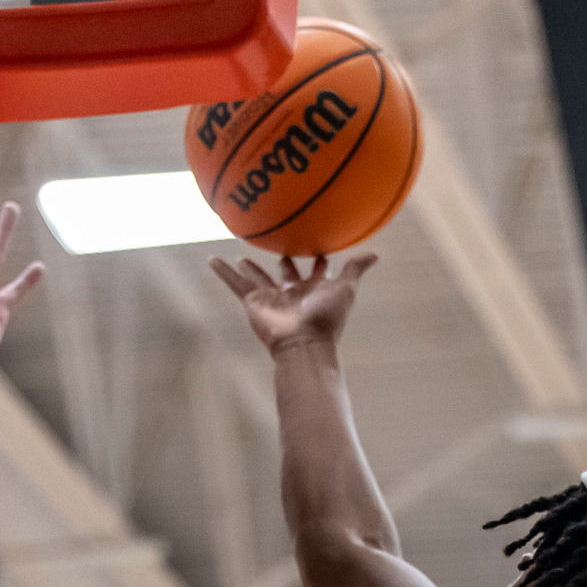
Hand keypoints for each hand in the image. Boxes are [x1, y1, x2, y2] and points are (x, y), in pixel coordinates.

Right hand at [210, 254, 376, 355]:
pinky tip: (212, 261)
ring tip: (242, 256)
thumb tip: (375, 255)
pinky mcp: (254, 302)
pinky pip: (235, 284)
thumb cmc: (327, 318)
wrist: (303, 342)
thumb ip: (355, 270)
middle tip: (280, 246)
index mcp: (315, 289)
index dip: (318, 259)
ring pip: (258, 278)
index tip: (318, 244)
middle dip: (285, 261)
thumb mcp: (345, 289)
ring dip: (250, 267)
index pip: (317, 270)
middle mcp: (293, 293)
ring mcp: (272, 298)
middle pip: (287, 273)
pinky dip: (223, 273)